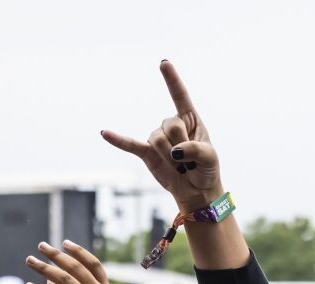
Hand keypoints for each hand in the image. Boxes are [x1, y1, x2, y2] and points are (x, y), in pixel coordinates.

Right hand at [101, 61, 221, 211]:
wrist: (196, 190)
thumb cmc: (206, 169)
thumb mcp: (210, 158)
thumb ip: (196, 150)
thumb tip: (174, 151)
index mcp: (190, 119)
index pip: (179, 96)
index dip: (172, 80)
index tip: (164, 63)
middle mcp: (171, 124)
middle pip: (169, 125)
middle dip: (182, 146)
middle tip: (190, 161)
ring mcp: (157, 138)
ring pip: (158, 140)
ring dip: (171, 158)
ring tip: (180, 167)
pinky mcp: (146, 153)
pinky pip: (130, 144)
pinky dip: (118, 140)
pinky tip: (104, 133)